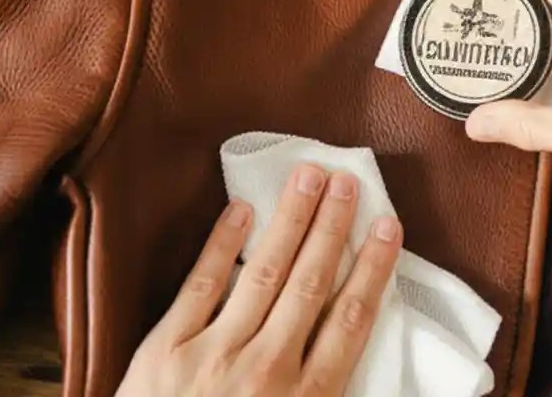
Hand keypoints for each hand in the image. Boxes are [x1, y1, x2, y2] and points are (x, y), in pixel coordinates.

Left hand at [116, 165, 402, 395]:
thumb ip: (326, 396)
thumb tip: (355, 348)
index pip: (350, 320)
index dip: (372, 268)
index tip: (387, 226)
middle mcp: (267, 371)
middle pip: (311, 283)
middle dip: (333, 227)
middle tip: (348, 180)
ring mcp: (214, 356)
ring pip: (263, 273)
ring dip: (290, 221)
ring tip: (308, 176)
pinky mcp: (165, 351)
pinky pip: (199, 286)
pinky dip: (221, 245)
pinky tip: (241, 210)